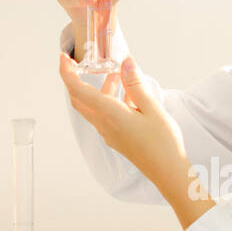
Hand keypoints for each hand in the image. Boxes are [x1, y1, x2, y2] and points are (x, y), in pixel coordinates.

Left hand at [59, 51, 213, 228]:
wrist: (168, 172)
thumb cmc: (163, 143)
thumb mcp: (152, 108)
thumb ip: (136, 84)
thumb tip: (126, 62)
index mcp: (109, 114)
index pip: (78, 90)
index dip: (67, 73)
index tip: (64, 58)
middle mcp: (104, 125)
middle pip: (80, 100)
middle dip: (78, 80)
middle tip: (82, 64)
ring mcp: (110, 134)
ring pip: (95, 107)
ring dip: (102, 89)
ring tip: (119, 76)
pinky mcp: (117, 139)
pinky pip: (106, 116)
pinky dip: (110, 101)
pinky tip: (129, 97)